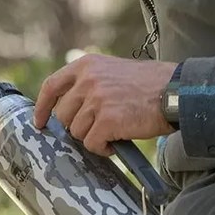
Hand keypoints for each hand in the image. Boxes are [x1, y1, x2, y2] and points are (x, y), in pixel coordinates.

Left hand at [33, 53, 177, 154]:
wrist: (176, 93)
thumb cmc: (149, 86)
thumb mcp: (113, 71)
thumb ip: (89, 84)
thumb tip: (68, 109)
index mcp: (86, 65)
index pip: (51, 86)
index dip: (42, 107)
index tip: (39, 122)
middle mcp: (87, 80)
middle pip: (63, 116)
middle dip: (77, 127)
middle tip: (98, 129)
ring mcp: (96, 100)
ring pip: (77, 132)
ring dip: (93, 137)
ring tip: (114, 131)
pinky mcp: (106, 120)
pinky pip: (92, 144)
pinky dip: (103, 148)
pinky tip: (117, 141)